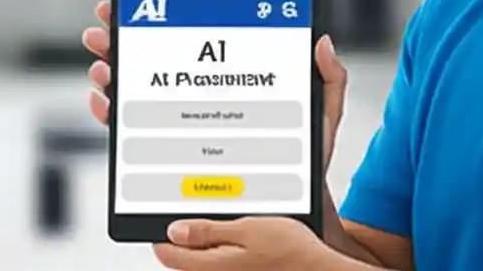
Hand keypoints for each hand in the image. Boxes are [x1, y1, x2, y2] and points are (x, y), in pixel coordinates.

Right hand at [82, 0, 365, 257]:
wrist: (293, 206)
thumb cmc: (305, 157)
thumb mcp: (324, 113)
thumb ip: (329, 77)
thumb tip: (322, 42)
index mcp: (231, 77)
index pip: (191, 42)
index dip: (157, 19)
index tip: (129, 5)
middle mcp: (202, 95)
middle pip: (151, 62)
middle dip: (118, 41)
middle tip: (103, 33)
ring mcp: (184, 123)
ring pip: (135, 93)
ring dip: (110, 75)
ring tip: (104, 68)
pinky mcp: (172, 154)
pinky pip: (132, 133)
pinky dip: (111, 117)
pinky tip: (106, 105)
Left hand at [153, 217, 349, 269]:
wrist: (317, 269)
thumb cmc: (289, 250)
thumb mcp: (246, 228)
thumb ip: (207, 231)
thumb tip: (175, 231)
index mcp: (210, 265)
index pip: (168, 253)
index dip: (165, 233)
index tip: (170, 218)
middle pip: (185, 260)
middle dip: (188, 237)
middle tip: (205, 216)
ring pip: (206, 261)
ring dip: (211, 243)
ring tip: (231, 225)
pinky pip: (224, 264)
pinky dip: (227, 250)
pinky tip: (245, 239)